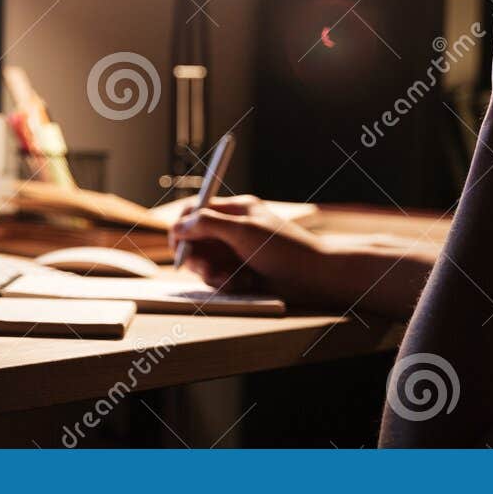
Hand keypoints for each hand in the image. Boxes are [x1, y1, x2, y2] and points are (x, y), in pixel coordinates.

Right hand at [169, 195, 330, 302]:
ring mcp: (236, 252)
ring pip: (205, 263)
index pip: (196, 210)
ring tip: (233, 279)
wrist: (315, 277)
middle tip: (208, 270)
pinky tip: (246, 284)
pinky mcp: (241, 273)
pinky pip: (219, 280)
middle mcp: (233, 229)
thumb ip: (207, 225)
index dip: (181, 226)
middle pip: (195, 240)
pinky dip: (227, 284)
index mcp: (235, 210)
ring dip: (214, 274)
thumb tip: (178, 226)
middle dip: (197, 257)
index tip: (177, 245)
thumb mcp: (243, 232)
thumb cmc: (283, 249)